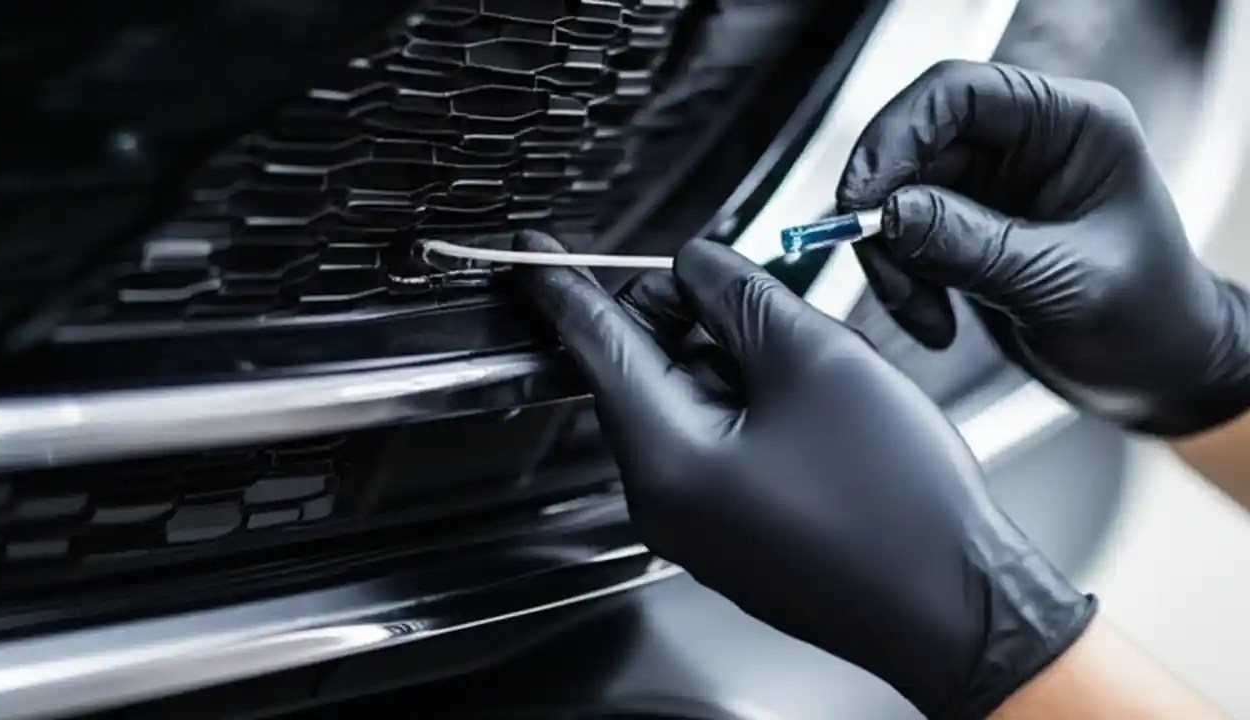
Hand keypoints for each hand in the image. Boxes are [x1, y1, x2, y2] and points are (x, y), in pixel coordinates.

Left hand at [514, 230, 1095, 719]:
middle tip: (741, 287)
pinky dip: (747, 403)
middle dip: (683, 317)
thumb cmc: (899, 508)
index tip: (533, 255)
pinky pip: (716, 443)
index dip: (562, 287)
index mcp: (667, 456)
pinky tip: (808, 404)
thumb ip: (739, 296)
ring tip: (804, 364)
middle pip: (641, 370)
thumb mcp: (815, 363)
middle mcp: (665, 499)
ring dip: (728, 360)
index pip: (593, 347)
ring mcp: (698, 523)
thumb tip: (696, 266)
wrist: (959, 612)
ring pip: (685, 403)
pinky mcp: (733, 531)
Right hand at [838, 60, 1249, 435]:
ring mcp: (992, 187)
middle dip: (885, 216)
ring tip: (923, 314)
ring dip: (891, 261)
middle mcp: (1026, 145)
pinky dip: (901, 282)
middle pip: (913, 147)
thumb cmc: (1150, 323)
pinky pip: (901, 240)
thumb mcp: (1063, 285)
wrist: (1157, 376)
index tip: (864, 199)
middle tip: (886, 274)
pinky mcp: (965, 229)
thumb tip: (889, 216)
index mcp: (1071, 125)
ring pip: (896, 198)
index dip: (898, 136)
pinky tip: (933, 320)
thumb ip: (973, 247)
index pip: (960, 94)